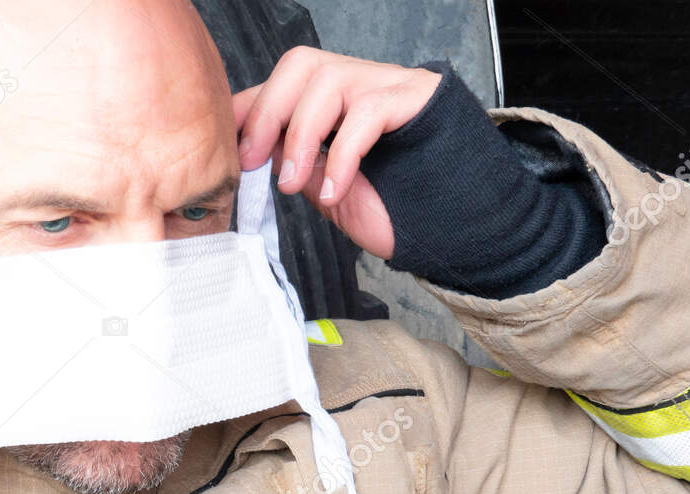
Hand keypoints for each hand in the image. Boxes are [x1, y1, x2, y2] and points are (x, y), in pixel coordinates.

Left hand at [234, 48, 440, 259]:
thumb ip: (300, 167)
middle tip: (252, 161)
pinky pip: (368, 111)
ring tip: (293, 183)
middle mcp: (362, 85)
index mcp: (338, 105)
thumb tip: (260, 155)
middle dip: (267, 111)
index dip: (250, 110)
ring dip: (300, 133)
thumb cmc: (403, 213)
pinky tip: (337, 190)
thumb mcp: (332, 194)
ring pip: (330, 78)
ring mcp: (391, 87)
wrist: (460, 233)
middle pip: (301, 64)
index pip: (283, 85)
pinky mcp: (418, 98)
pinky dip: (342, 153)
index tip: (229, 152)